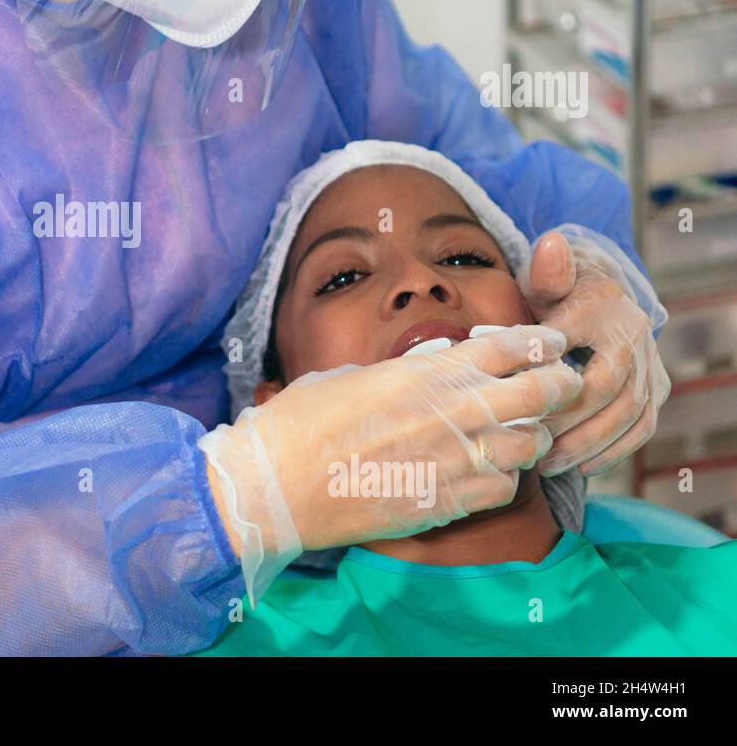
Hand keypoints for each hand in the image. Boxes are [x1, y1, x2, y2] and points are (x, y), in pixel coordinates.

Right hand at [200, 325, 580, 603]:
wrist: (278, 484)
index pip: (510, 346)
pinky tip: (490, 471)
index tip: (552, 342)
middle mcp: (453, 412)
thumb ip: (405, 372)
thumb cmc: (302, 422)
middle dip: (561, 382)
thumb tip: (430, 369)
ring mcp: (455, 460)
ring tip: (524, 431)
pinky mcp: (447, 502)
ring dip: (533, 434)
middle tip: (564, 382)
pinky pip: (505, 487)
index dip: (540, 340)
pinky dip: (506, 476)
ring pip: (531, 444)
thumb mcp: (355, 376)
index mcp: (428, 371)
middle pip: (539, 391)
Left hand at [521, 230, 671, 476]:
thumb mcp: (547, 277)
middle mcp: (633, 337)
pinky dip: (614, 451)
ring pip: (627, 414)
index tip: (509, 401)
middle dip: (565, 422)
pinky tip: (581, 468)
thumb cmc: (561, 291)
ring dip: (587, 444)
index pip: (570, 346)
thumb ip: (546, 270)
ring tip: (547, 463)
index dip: (539, 377)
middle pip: (603, 389)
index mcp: (600, 309)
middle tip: (527, 445)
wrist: (602, 295)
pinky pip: (642, 427)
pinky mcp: (656, 388)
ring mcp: (649, 365)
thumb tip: (550, 244)